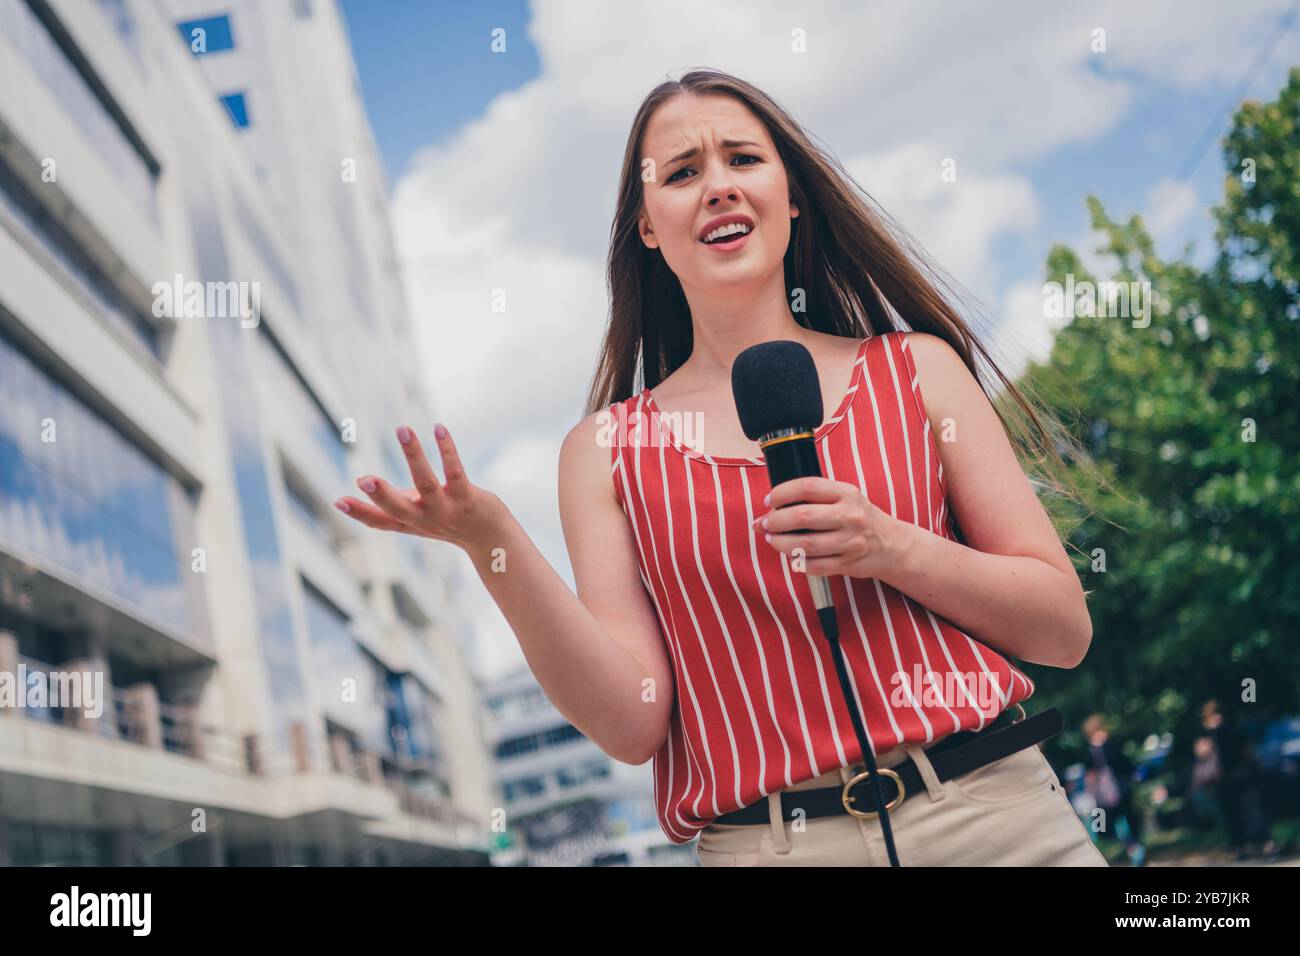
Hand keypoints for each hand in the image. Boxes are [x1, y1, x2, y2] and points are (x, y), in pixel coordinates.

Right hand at [334, 423, 503, 550]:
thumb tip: (361, 482)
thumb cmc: (449, 522)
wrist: (490, 538)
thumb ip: (394, 501)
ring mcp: (447, 510)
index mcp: (410, 522)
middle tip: (363, 479)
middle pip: (399, 509)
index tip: (338, 500)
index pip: (380, 521)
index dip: (359, 513)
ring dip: (414, 456)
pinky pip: (455, 472)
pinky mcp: (468, 498)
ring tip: (402, 429)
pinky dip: (446, 449)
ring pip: (427, 483)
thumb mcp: (419, 515)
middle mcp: (425, 519)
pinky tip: (438, 428)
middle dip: (381, 495)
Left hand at [751, 476, 905, 579]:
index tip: (769, 500)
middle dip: (774, 521)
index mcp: (847, 493)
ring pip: (804, 545)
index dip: (781, 493)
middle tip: (764, 524)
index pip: (807, 487)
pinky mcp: (848, 564)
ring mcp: (850, 542)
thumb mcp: (845, 497)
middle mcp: (850, 516)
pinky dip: (797, 562)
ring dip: (780, 543)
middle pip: (801, 516)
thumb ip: (816, 496)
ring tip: (772, 540)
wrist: (892, 545)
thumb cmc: (860, 518)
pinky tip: (791, 556)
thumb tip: (773, 502)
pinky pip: (813, 566)